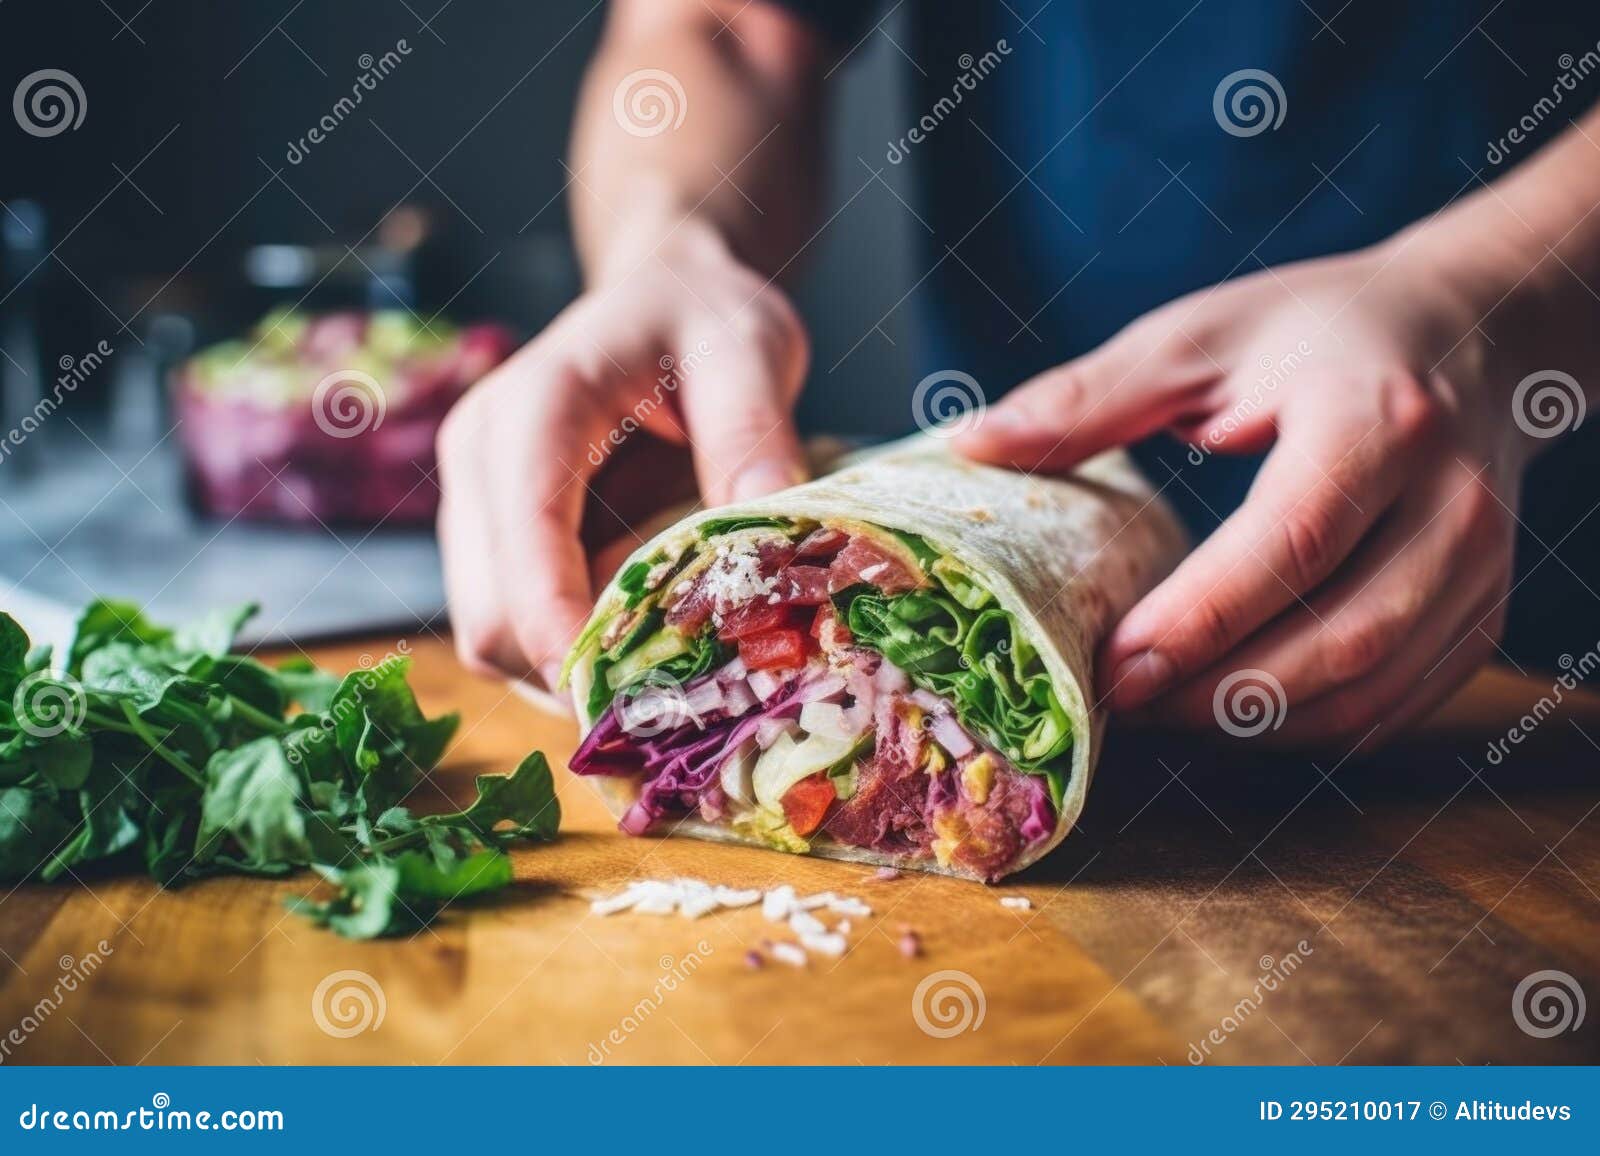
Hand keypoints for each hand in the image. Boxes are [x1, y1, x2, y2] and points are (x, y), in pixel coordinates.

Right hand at [437, 220, 809, 688]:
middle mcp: (482, 462)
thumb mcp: (747, 347)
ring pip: (493, 638)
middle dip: (569, 678)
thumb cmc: (703, 316)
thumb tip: (771, 535)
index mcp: (531, 409)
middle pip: (489, 614)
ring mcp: (482, 507)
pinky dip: (574, 666)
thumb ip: (752, 429)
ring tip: (666, 711)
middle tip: (671, 727)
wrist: (667, 298)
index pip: (521, 533)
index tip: (625, 697)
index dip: (560, 622)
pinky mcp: (503, 544)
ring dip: (569, 684)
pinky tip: (647, 677)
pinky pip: (519, 630)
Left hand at [957, 240, 1546, 745]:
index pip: (1292, 542)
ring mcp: (1484, 562)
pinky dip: (1311, 725)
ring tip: (1163, 711)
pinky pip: (1400, 702)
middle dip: (1218, 693)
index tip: (1111, 667)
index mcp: (1376, 417)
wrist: (1472, 332)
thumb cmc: (1320, 333)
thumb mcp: (1202, 338)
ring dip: (1257, 724)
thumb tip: (973, 443)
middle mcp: (1451, 499)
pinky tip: (1235, 710)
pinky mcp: (1484, 608)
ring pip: (1372, 688)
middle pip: (1341, 637)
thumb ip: (1089, 397)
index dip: (1199, 620)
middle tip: (1120, 704)